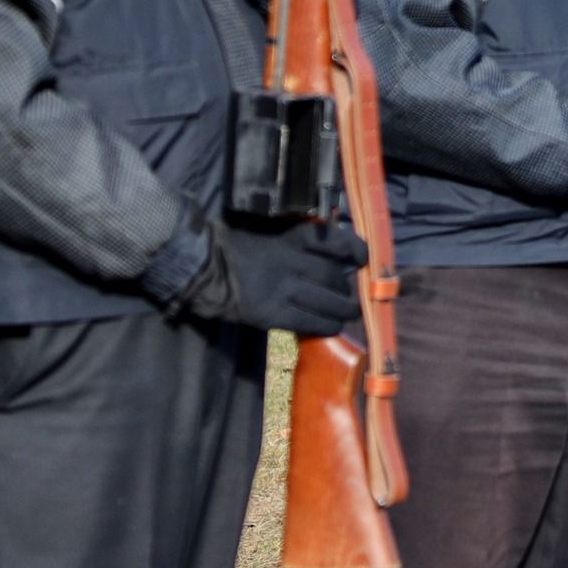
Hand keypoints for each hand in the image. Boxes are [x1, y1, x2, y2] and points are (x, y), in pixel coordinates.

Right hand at [180, 220, 366, 336]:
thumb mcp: (274, 240)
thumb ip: (302, 248)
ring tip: (347, 314)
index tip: (363, 258)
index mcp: (290, 240)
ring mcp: (281, 289)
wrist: (205, 270)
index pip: (332, 240)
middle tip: (349, 296)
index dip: (353, 248)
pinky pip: (309, 322)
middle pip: (333, 276)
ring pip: (327, 301)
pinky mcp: (271, 313)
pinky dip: (325, 326)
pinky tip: (330, 327)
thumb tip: (337, 263)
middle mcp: (290, 262)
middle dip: (346, 289)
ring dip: (344, 310)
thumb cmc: (240, 253)